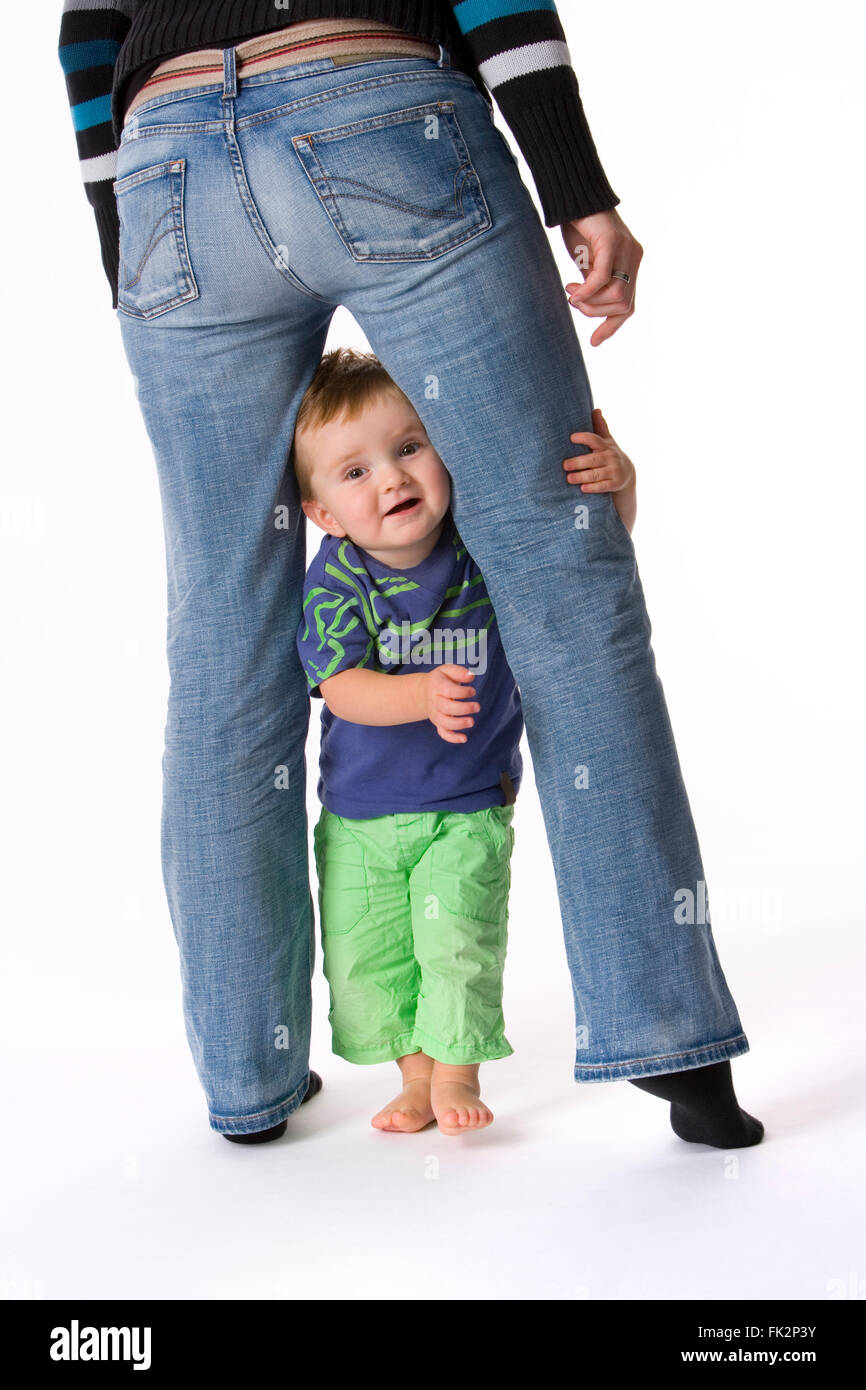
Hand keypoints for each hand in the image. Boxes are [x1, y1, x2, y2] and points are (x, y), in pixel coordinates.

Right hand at [417, 665, 478, 743]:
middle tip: (477, 707)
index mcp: (437, 687)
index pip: (448, 691)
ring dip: (458, 724)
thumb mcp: (447, 670)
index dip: (462, 692)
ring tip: (471, 722)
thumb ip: (459, 672)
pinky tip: (464, 739)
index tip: (472, 691)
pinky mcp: (439, 724)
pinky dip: (452, 738)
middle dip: (463, 708)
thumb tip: (471, 676)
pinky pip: (443, 733)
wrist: (424, 692)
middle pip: (446, 707)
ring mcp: (436, 714)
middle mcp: (435, 702)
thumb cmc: (441, 680)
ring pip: (444, 722)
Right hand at [561, 208, 642, 345]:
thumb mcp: (586, 264)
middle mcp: (634, 257)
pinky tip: (572, 291)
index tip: (594, 341)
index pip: (628, 305)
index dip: (612, 326)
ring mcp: (627, 250)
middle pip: (623, 304)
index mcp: (630, 264)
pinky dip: (587, 290)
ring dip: (590, 302)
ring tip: (571, 293)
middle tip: (573, 301)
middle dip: (595, 312)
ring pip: (617, 295)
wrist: (574, 196)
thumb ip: (592, 284)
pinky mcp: (613, 242)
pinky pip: (603, 278)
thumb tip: (586, 306)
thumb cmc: (578, 227)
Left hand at [562, 407, 636, 532]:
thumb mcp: (607, 440)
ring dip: (582, 477)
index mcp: (606, 445)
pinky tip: (582, 488)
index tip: (571, 437)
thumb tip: (596, 409)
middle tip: (564, 465)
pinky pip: (602, 486)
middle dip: (578, 462)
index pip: (595, 439)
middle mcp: (610, 457)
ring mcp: (613, 471)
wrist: (627, 473)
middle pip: (593, 459)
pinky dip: (592, 487)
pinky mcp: (614, 484)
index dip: (584, 438)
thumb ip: (600, 427)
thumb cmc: (610, 454)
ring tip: (569, 478)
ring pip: (596, 474)